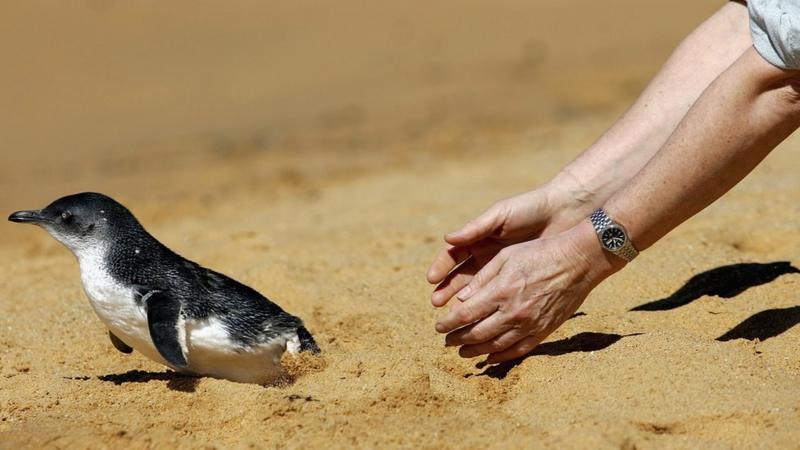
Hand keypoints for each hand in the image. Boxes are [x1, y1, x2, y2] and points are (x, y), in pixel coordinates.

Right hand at [426, 178, 594, 307]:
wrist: (563, 212)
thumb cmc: (529, 209)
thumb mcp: (500, 215)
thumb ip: (475, 227)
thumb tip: (448, 238)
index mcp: (478, 239)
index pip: (453, 257)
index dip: (441, 268)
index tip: (431, 279)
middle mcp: (485, 256)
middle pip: (461, 276)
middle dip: (447, 289)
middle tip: (436, 302)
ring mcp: (501, 270)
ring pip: (477, 290)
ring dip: (463, 303)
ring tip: (453, 313)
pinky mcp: (517, 280)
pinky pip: (499, 296)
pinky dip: (488, 307)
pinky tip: (481, 317)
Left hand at [434, 221, 621, 362]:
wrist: (578, 261)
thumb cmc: (539, 253)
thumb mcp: (506, 257)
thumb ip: (482, 279)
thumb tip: (460, 300)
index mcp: (500, 291)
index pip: (464, 315)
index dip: (448, 323)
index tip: (438, 327)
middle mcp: (513, 312)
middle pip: (476, 334)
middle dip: (457, 339)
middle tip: (446, 340)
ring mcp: (529, 325)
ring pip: (495, 346)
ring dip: (475, 351)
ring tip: (462, 351)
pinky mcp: (543, 332)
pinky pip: (518, 351)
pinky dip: (500, 356)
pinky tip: (489, 357)